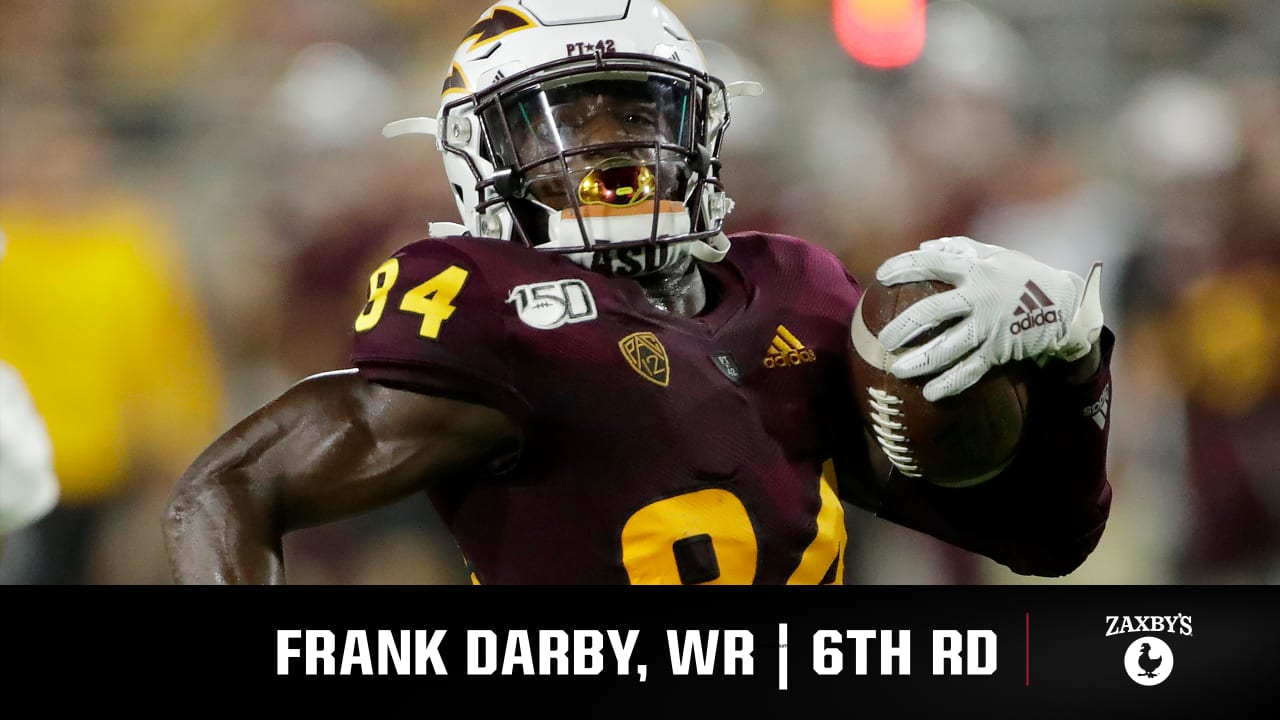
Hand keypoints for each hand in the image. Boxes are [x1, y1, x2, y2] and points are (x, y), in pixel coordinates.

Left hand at [874, 236, 1103, 401]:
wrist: (1066, 306)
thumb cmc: (1025, 276)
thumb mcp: (998, 254)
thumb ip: (962, 249)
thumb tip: (926, 245)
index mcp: (977, 269)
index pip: (933, 264)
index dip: (905, 267)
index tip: (880, 276)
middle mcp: (981, 296)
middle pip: (934, 311)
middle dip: (905, 325)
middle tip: (884, 339)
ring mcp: (990, 326)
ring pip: (949, 346)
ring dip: (922, 360)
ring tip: (897, 371)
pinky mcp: (1000, 349)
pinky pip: (971, 369)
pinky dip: (951, 383)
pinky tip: (931, 393)